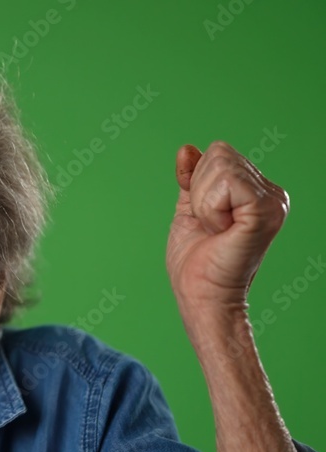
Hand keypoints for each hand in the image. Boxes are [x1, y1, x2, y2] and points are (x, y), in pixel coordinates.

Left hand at [167, 141, 288, 313]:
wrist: (201, 294)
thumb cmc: (196, 261)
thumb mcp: (188, 209)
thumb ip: (191, 178)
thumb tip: (187, 148)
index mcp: (257, 191)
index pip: (217, 152)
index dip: (196, 181)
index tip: (203, 216)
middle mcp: (273, 193)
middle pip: (218, 153)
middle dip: (198, 191)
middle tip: (210, 226)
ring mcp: (274, 201)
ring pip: (219, 165)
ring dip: (203, 203)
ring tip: (216, 230)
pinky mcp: (266, 210)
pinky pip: (224, 182)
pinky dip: (209, 208)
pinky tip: (221, 231)